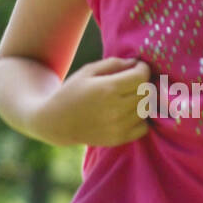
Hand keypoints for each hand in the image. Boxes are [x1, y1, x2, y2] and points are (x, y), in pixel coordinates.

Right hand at [35, 57, 151, 147]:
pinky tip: (128, 113)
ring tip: (129, 96)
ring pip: (146, 109)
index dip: (143, 69)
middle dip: (143, 83)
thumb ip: (114, 63)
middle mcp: (116, 109)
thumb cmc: (72, 91)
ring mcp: (118, 126)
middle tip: (133, 81)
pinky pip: (143, 127)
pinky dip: (140, 119)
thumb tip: (136, 63)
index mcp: (108, 89)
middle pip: (147, 92)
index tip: (137, 67)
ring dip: (142, 100)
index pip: (141, 77)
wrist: (56, 122)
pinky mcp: (118, 139)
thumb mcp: (88, 71)